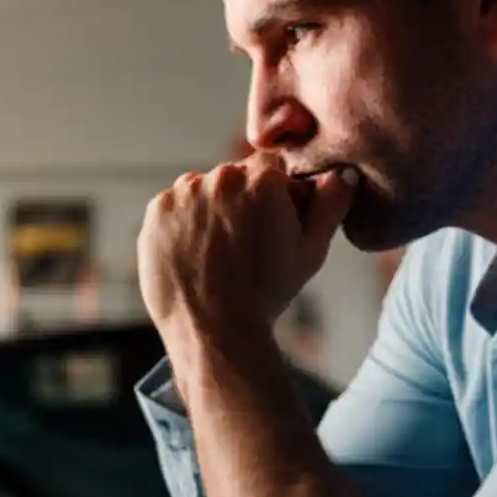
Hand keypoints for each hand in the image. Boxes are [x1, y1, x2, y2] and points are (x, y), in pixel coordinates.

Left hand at [137, 154, 355, 341]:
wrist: (214, 329)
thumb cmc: (266, 293)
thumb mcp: (310, 251)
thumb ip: (330, 205)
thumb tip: (341, 174)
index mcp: (263, 180)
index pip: (271, 166)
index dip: (273, 195)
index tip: (268, 224)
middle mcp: (221, 178)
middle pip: (234, 178)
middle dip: (240, 202)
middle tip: (242, 245)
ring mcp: (184, 194)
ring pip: (201, 190)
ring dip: (208, 210)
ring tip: (216, 253)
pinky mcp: (156, 212)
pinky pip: (173, 207)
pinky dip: (181, 224)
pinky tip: (193, 254)